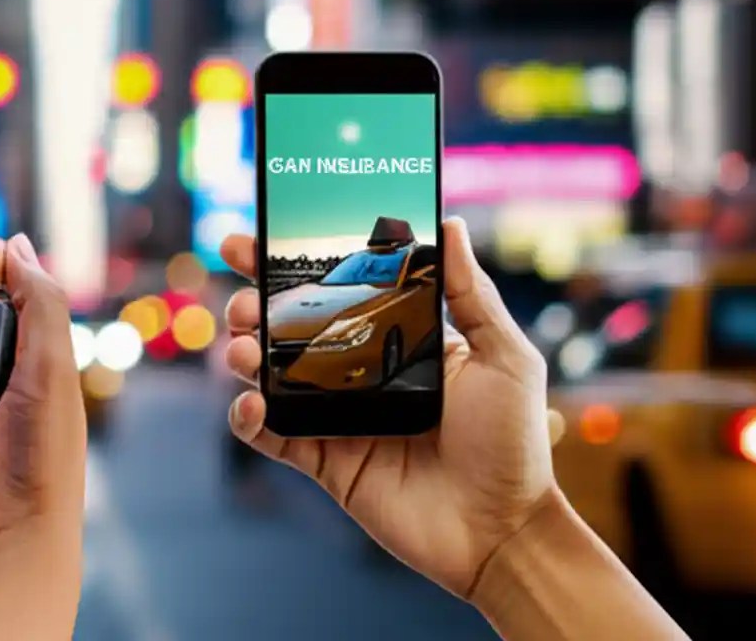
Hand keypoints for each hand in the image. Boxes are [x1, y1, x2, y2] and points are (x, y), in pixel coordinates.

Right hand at [221, 218, 563, 598]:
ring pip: (271, 378)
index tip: (260, 237)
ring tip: (242, 350)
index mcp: (396, 339)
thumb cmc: (513, 442)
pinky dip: (249, 420)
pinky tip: (251, 405)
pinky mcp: (325, 463)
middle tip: (242, 301)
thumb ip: (471, 293)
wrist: (502, 530)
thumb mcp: (502, 356)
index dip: (294, 265)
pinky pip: (273, 437)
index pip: (337, 291)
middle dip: (255, 306)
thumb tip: (449, 226)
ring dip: (246, 357)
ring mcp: (338, 418)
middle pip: (291, 329)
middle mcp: (360, 373)